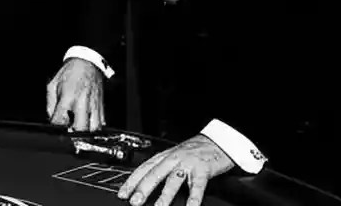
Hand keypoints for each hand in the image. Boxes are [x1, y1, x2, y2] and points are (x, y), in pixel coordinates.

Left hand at [45, 57, 104, 131]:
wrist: (88, 62)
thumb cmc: (69, 72)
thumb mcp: (53, 85)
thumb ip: (50, 104)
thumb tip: (51, 120)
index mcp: (69, 96)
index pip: (60, 120)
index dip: (56, 128)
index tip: (55, 129)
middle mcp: (82, 102)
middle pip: (79, 129)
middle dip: (72, 133)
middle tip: (67, 130)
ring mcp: (94, 105)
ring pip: (93, 129)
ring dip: (85, 132)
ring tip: (77, 128)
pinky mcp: (101, 106)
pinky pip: (100, 123)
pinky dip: (93, 127)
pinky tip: (86, 123)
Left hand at [118, 134, 233, 205]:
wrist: (217, 140)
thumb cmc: (195, 151)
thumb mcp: (174, 156)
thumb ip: (162, 168)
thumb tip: (144, 183)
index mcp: (165, 156)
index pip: (144, 168)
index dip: (132, 181)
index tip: (122, 193)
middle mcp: (174, 158)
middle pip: (155, 173)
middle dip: (143, 188)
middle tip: (134, 202)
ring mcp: (188, 163)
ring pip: (173, 180)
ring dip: (164, 196)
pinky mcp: (203, 169)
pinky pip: (197, 186)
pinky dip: (193, 198)